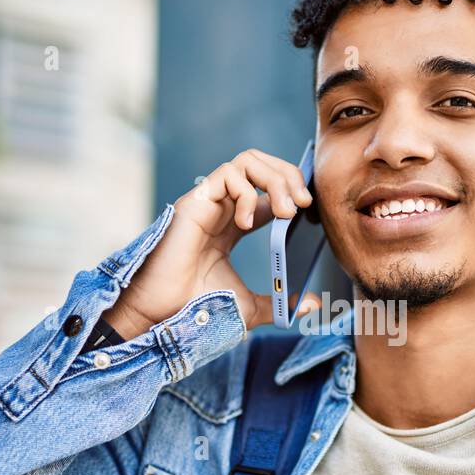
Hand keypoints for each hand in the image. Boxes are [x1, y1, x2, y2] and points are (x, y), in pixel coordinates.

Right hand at [105, 149, 320, 337]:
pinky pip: (228, 173)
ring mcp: (208, 202)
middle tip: (304, 204)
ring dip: (275, 179)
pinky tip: (249, 224)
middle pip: (261, 164)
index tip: (309, 211)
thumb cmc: (196, 308)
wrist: (162, 314)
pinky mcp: (195, 201)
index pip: (267, 188)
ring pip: (247, 160)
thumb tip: (312, 304)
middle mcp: (221, 207)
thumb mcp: (249, 307)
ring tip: (286, 211)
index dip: (292, 190)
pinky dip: (248, 193)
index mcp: (234, 224)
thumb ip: (280, 303)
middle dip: (289, 176)